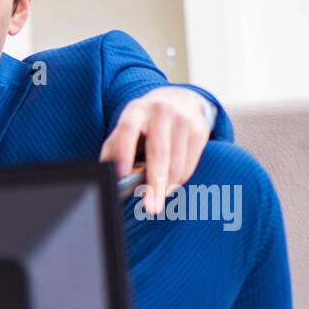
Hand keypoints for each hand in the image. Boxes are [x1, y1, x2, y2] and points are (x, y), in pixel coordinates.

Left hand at [99, 86, 211, 215]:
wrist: (178, 99)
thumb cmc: (144, 124)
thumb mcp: (125, 129)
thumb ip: (114, 151)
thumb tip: (108, 178)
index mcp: (136, 111)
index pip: (127, 131)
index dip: (123, 154)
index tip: (120, 175)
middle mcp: (161, 111)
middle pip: (159, 154)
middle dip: (154, 185)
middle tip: (151, 208)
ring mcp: (184, 120)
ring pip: (176, 164)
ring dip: (166, 187)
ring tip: (156, 198)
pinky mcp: (200, 130)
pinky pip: (189, 165)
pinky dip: (179, 180)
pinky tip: (170, 184)